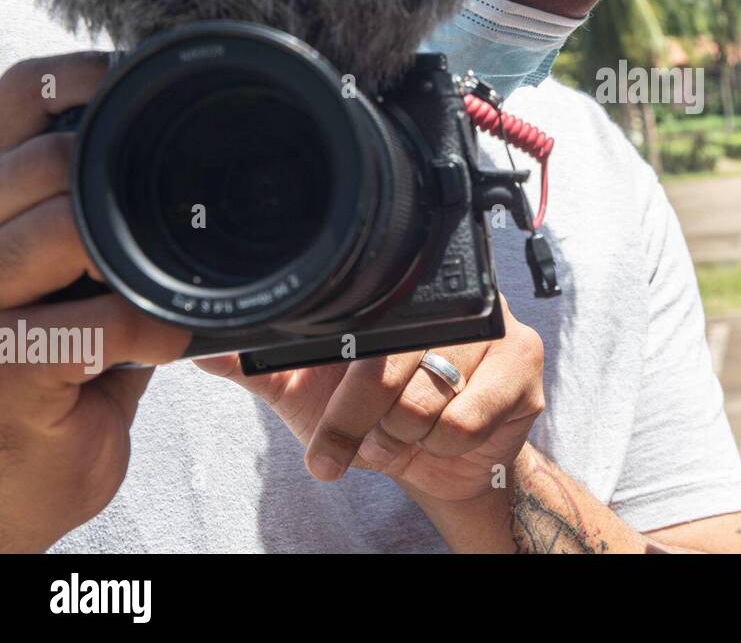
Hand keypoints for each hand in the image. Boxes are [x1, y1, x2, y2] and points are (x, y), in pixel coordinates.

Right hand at [0, 53, 190, 551]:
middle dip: (113, 175)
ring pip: (58, 227)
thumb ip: (86, 239)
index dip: (76, 78)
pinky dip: (148, 329)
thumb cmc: (35, 393)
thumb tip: (165, 184)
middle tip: (159, 213)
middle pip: (39, 159)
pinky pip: (94, 323)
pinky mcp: (0, 369)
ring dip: (130, 254)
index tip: (137, 78)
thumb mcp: (51, 296)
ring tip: (157, 284)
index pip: (9, 103)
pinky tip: (163, 344)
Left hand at [194, 294, 544, 501]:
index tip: (324, 439)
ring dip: (408, 437)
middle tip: (362, 443)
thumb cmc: (378, 416)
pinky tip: (445, 438)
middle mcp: (452, 299)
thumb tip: (200, 345)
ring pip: (427, 400)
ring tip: (409, 433)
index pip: (362, 324)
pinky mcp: (525, 369)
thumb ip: (259, 364)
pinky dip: (444, 446)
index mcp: (401, 292)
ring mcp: (497, 329)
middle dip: (366, 424)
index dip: (340, 388)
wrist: (444, 464)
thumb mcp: (308, 391)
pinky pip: (464, 421)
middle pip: (391, 365)